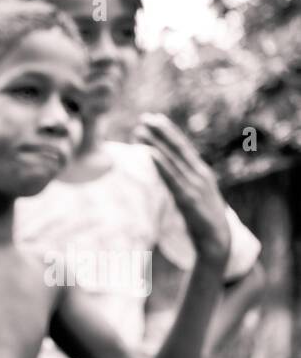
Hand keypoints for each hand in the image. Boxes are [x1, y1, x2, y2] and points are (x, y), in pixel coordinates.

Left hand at [135, 113, 230, 265]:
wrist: (217, 241)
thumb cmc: (201, 221)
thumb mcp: (191, 198)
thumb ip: (181, 186)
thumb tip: (163, 179)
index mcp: (201, 172)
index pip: (182, 148)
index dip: (168, 132)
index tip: (154, 119)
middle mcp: (200, 174)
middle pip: (178, 147)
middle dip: (161, 131)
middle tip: (144, 117)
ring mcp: (196, 185)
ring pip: (173, 159)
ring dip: (156, 143)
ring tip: (140, 130)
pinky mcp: (189, 198)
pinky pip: (172, 178)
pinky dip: (160, 164)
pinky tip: (149, 153)